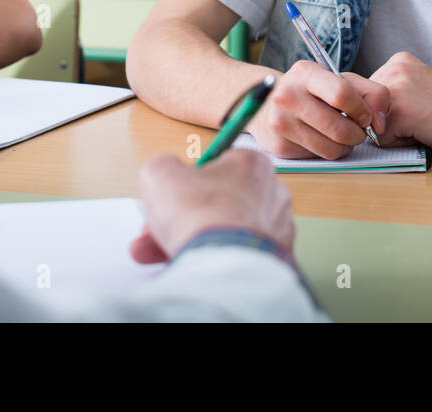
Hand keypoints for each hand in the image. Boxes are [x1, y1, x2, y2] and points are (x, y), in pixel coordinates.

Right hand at [129, 150, 293, 263]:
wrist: (224, 268)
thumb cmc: (197, 214)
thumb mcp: (160, 173)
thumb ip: (162, 165)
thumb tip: (165, 172)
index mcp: (252, 163)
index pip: (217, 165)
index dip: (186, 181)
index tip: (170, 196)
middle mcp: (272, 193)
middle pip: (217, 202)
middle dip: (182, 217)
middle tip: (154, 230)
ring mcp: (277, 230)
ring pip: (224, 231)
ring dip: (190, 240)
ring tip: (156, 253)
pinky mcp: (275, 260)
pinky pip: (237, 256)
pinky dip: (213, 260)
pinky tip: (188, 266)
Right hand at [246, 61, 388, 159]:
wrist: (268, 102)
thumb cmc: (312, 91)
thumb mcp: (340, 80)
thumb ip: (371, 93)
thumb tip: (380, 123)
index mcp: (305, 73)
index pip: (341, 94)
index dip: (361, 109)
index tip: (365, 116)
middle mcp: (287, 96)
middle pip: (339, 129)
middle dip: (357, 134)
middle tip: (357, 130)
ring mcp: (281, 123)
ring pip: (331, 149)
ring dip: (346, 146)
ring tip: (342, 135)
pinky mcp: (279, 146)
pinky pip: (319, 158)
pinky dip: (329, 152)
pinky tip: (323, 139)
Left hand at [371, 51, 431, 148]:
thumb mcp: (416, 93)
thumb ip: (390, 98)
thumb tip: (354, 117)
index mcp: (398, 62)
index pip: (367, 97)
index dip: (389, 114)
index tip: (419, 111)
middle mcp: (393, 66)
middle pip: (365, 110)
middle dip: (388, 123)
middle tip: (424, 118)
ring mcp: (396, 85)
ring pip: (371, 125)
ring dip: (395, 133)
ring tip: (424, 124)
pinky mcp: (401, 108)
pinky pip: (382, 139)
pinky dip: (403, 143)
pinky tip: (426, 131)